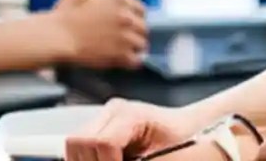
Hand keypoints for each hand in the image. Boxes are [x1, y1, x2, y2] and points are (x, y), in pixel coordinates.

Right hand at [52, 0, 149, 68]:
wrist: (58, 37)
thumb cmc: (64, 17)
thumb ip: (98, 0)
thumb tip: (100, 3)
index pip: (140, 9)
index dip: (135, 18)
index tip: (130, 25)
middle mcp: (127, 16)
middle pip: (143, 28)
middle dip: (135, 34)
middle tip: (125, 41)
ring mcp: (127, 36)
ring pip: (141, 45)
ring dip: (133, 49)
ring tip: (123, 53)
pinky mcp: (122, 54)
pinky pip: (136, 61)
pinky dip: (130, 63)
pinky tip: (122, 62)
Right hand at [64, 98, 194, 159]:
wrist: (191, 128)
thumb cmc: (184, 140)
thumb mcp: (165, 156)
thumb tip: (120, 160)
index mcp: (131, 115)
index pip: (102, 142)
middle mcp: (112, 111)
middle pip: (78, 140)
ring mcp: (104, 116)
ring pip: (74, 144)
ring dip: (86, 160)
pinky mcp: (101, 126)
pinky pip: (80, 146)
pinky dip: (88, 158)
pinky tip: (107, 160)